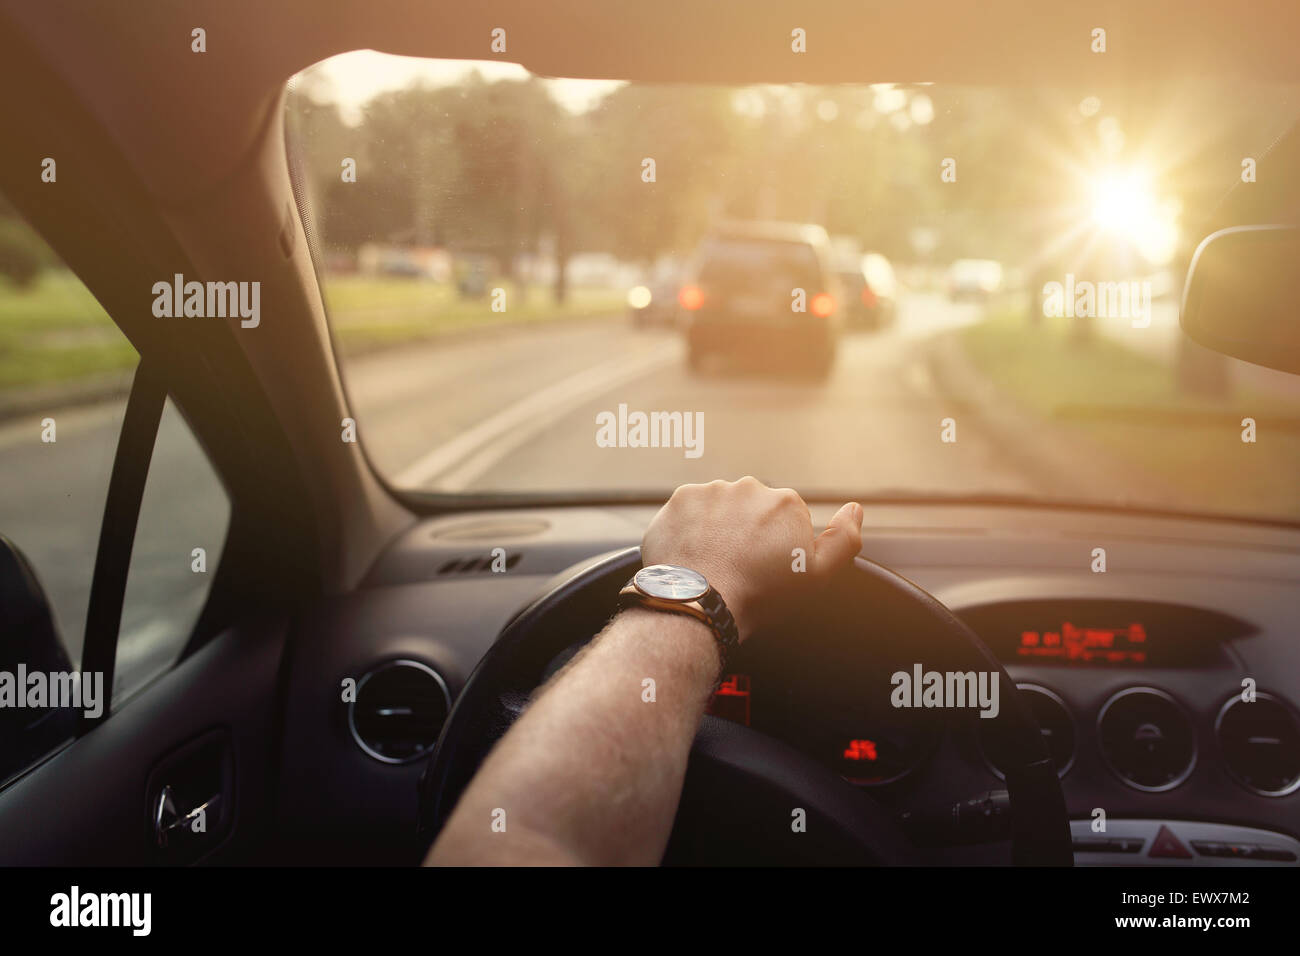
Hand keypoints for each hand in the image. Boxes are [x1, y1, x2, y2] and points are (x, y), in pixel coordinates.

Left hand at [640, 477, 862, 642]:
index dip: (777, 546)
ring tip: (714, 563)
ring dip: (718, 529)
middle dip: (747, 532)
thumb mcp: (817, 575)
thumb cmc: (761, 594)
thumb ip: (844, 539)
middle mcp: (749, 487)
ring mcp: (711, 491)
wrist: (702, 603)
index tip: (766, 569)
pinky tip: (693, 555)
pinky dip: (691, 529)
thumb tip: (855, 509)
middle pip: (751, 510)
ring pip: (719, 509)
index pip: (784, 519)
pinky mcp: (679, 501)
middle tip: (739, 567)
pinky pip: (689, 512)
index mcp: (785, 502)